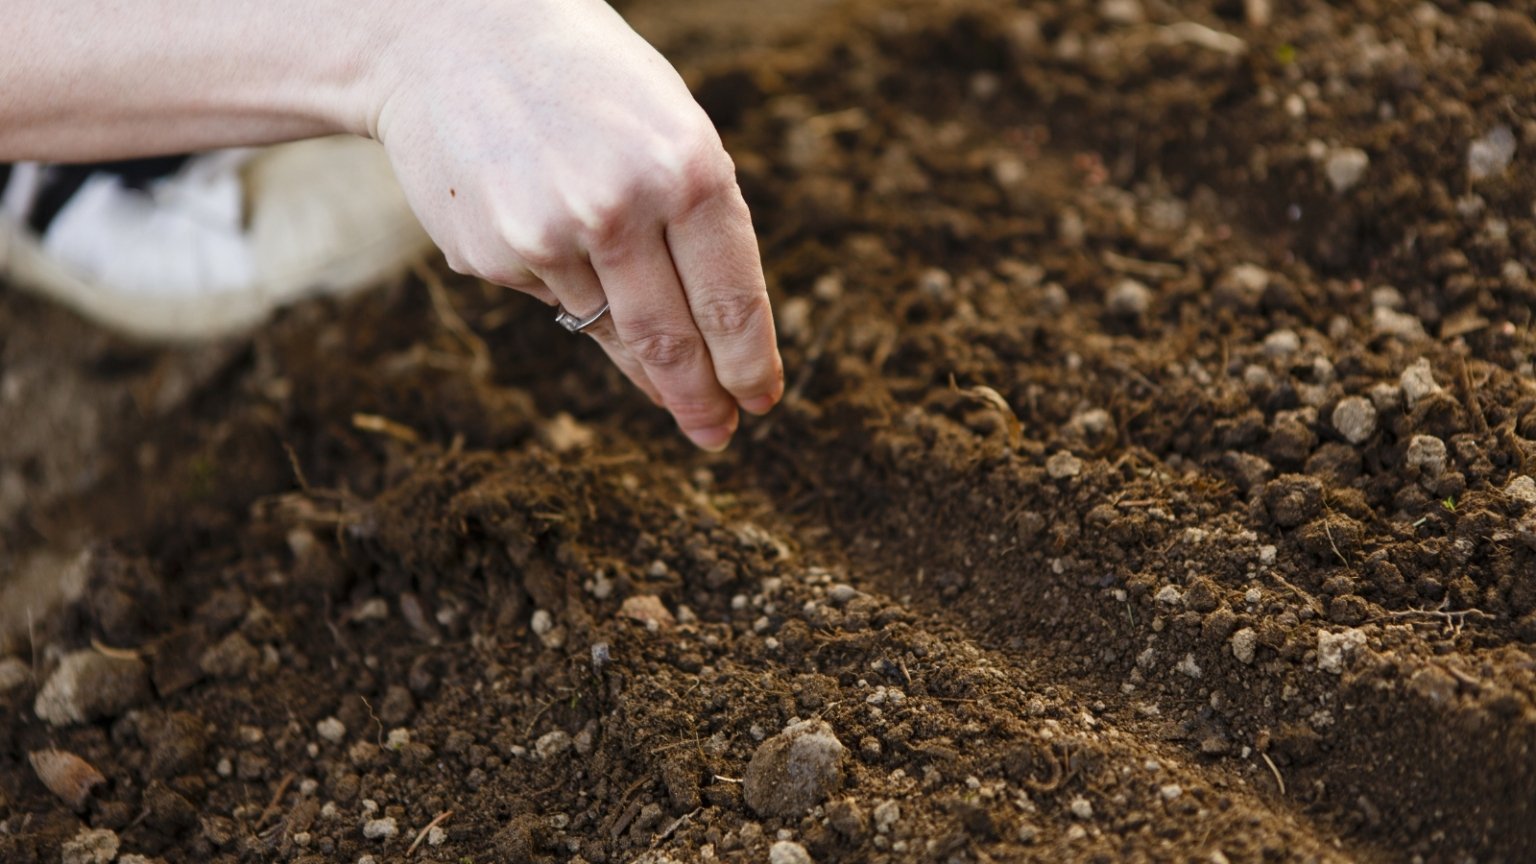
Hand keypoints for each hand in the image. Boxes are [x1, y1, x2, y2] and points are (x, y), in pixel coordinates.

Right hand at [369, 0, 782, 449]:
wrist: (447, 33)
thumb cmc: (586, 84)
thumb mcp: (669, 129)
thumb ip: (699, 222)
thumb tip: (715, 338)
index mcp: (687, 168)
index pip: (731, 300)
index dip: (749, 365)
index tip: (759, 402)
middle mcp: (618, 208)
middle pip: (671, 342)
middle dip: (699, 399)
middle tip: (716, 434)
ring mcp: (546, 237)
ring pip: (607, 330)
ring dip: (634, 350)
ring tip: (646, 345)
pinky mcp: (490, 256)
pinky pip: (549, 297)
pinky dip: (562, 281)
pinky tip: (545, 225)